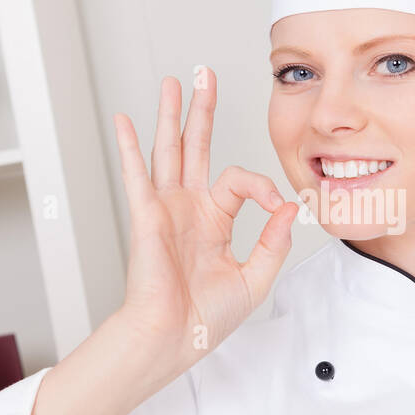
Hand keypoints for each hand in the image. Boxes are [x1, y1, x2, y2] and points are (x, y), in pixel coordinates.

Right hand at [112, 72, 298, 371]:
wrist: (174, 339)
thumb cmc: (207, 318)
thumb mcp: (256, 278)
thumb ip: (274, 241)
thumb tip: (290, 206)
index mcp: (215, 220)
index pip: (241, 181)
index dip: (264, 187)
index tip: (280, 206)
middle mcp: (189, 208)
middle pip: (196, 147)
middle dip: (201, 111)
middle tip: (204, 75)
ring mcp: (166, 209)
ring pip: (168, 151)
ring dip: (170, 115)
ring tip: (173, 82)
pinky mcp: (147, 217)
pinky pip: (137, 175)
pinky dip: (129, 147)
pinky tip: (123, 120)